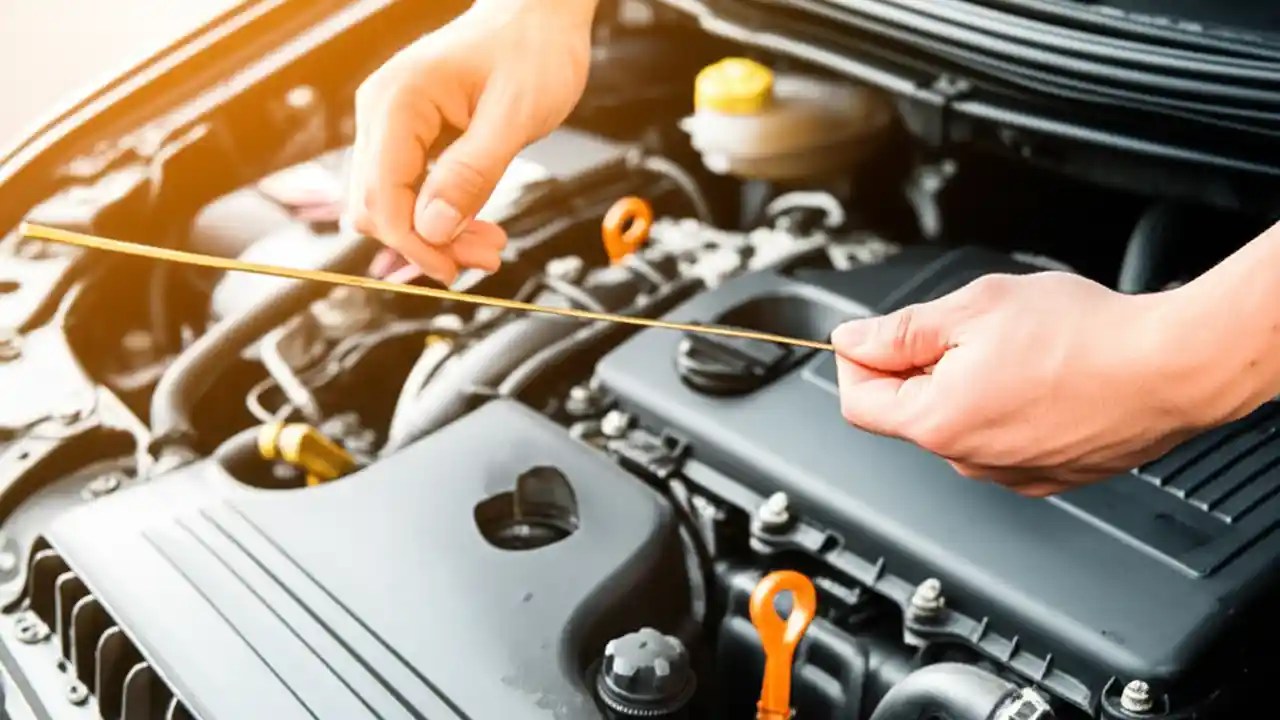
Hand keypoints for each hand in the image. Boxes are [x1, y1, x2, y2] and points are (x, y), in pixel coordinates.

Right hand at [347, 0, 594, 283]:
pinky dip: (437, 215)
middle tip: (485, 257)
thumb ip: (473, 173)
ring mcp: (391, 124)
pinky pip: (408, 190)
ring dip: (433, 235)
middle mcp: (382, 112)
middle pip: (376, 208)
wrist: (539, 17)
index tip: (452, 270)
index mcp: (399, 102)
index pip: (381, 198)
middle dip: (425, 243)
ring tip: (488, 245)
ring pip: (390, 205)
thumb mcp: (515, 115)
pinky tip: (475, 225)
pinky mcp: (408, 135)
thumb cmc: (532, 50)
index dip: (413, 245)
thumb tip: (434, 226)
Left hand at [831, 272, 1223, 496]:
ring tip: (1015, 351)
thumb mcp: (973, 309)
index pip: (857, 402)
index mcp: (937, 422)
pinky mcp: (1049, 475)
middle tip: (963, 330)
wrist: (1171, 368)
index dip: (857, 360)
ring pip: (960, 425)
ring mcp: (1011, 473)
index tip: (872, 336)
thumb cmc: (1086, 338)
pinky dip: (1008, 408)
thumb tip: (853, 340)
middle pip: (910, 412)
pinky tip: (1042, 378)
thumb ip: (900, 330)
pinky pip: (1004, 441)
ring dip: (967, 386)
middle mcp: (969, 461)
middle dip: (920, 367)